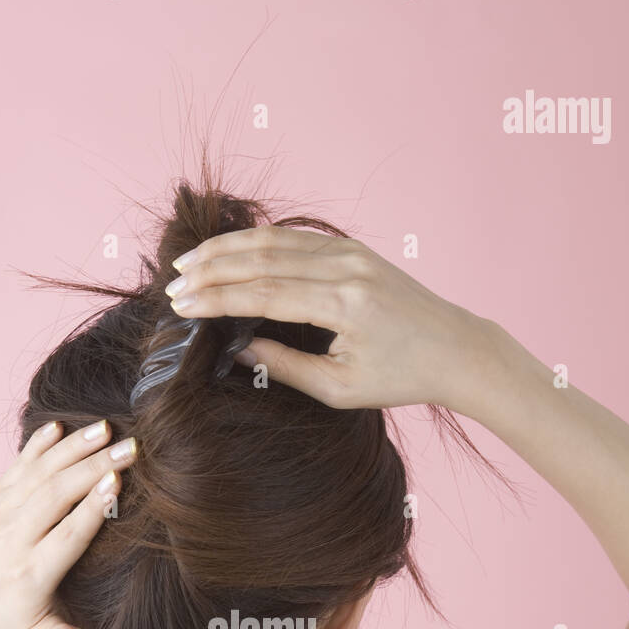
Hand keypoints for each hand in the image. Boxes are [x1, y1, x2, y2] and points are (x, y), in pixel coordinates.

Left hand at [0, 420, 137, 628]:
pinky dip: (39, 444)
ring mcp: (2, 514)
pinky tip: (61, 425)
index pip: (66, 535)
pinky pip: (19, 466)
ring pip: (40, 474)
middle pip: (57, 495)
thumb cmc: (5, 621)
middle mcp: (14, 538)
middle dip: (95, 467)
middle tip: (132, 447)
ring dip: (74, 448)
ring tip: (106, 427)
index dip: (92, 508)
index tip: (116, 482)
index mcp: (30, 573)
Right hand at [166, 226, 497, 412]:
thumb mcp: (340, 389)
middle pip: (263, 259)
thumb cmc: (400, 378)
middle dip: (213, 269)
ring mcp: (352, 253)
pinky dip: (258, 242)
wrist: (454, 349)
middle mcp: (346, 270)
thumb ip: (287, 366)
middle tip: (174, 282)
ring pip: (276, 240)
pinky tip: (231, 251)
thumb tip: (239, 348)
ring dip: (229, 249)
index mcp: (344, 306)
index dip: (217, 298)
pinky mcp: (354, 250)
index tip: (181, 303)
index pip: (264, 293)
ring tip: (191, 262)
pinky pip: (296, 238)